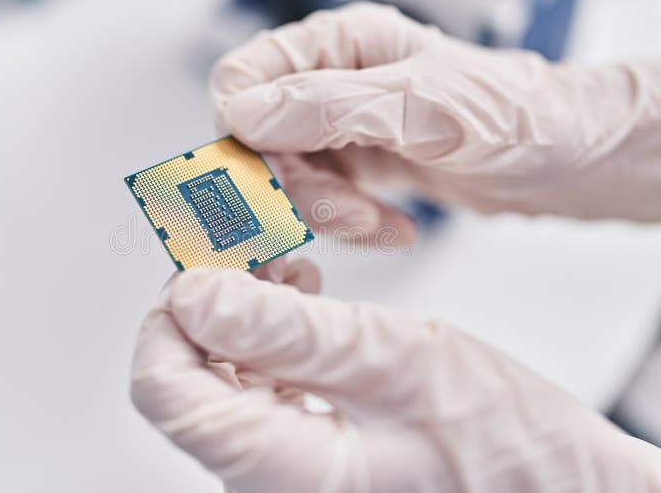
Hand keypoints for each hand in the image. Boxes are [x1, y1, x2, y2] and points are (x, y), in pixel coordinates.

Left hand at [131, 263, 660, 492]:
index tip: (200, 260)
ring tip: (287, 270)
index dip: (167, 315)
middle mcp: (269, 477)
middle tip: (249, 249)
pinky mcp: (311, 450)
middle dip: (211, 303)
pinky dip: (272, 338)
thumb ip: (287, 332)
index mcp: (278, 468)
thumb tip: (198, 297)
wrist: (554, 484)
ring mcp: (288, 468)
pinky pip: (261, 389)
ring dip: (243, 315)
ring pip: (223, 378)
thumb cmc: (503, 446)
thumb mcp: (393, 362)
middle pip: (189, 378)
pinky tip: (305, 304)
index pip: (164, 390)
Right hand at [211, 2, 660, 225]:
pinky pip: (326, 202)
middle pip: (261, 139)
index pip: (245, 75)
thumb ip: (328, 106)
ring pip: (291, 179)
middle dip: (298, 186)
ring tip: (376, 222)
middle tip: (342, 211)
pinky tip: (391, 225)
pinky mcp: (358, 167)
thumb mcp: (420, 106)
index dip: (241, 128)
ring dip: (330, 212)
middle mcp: (333, 83)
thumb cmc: (512, 114)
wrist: (562, 158)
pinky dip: (352, 224)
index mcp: (340, 44)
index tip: (264, 172)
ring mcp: (343, 128)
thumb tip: (244, 114)